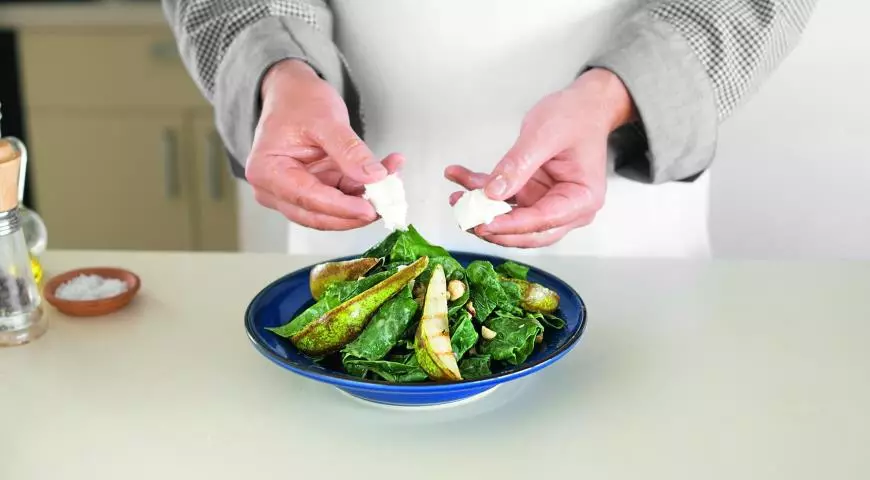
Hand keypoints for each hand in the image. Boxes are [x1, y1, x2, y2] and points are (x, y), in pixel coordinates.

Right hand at [245, 59, 402, 229]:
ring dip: (364, 198)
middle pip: (319, 215)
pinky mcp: (313, 190)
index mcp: (267, 172)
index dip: (342, 208)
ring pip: (333, 210)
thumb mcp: (325, 119)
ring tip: (392, 174)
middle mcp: (275, 189)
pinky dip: (363, 189)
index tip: (370, 209)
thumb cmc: (298, 101)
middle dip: (356, 211)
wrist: (293, 92)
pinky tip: (384, 172)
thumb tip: (373, 177)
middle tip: (387, 199)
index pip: (308, 199)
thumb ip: (348, 150)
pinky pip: (340, 198)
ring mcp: (294, 192)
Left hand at [445, 68, 636, 247]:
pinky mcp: (532, 193)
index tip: (482, 224)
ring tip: (456, 198)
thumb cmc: (576, 117)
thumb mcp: (544, 135)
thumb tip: (493, 193)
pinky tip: (461, 177)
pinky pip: (505, 198)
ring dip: (483, 210)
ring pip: (511, 218)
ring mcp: (548, 202)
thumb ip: (518, 165)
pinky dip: (482, 190)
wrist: (583, 105)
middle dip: (494, 228)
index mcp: (582, 199)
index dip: (510, 226)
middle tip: (465, 219)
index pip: (543, 221)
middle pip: (527, 231)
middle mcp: (567, 208)